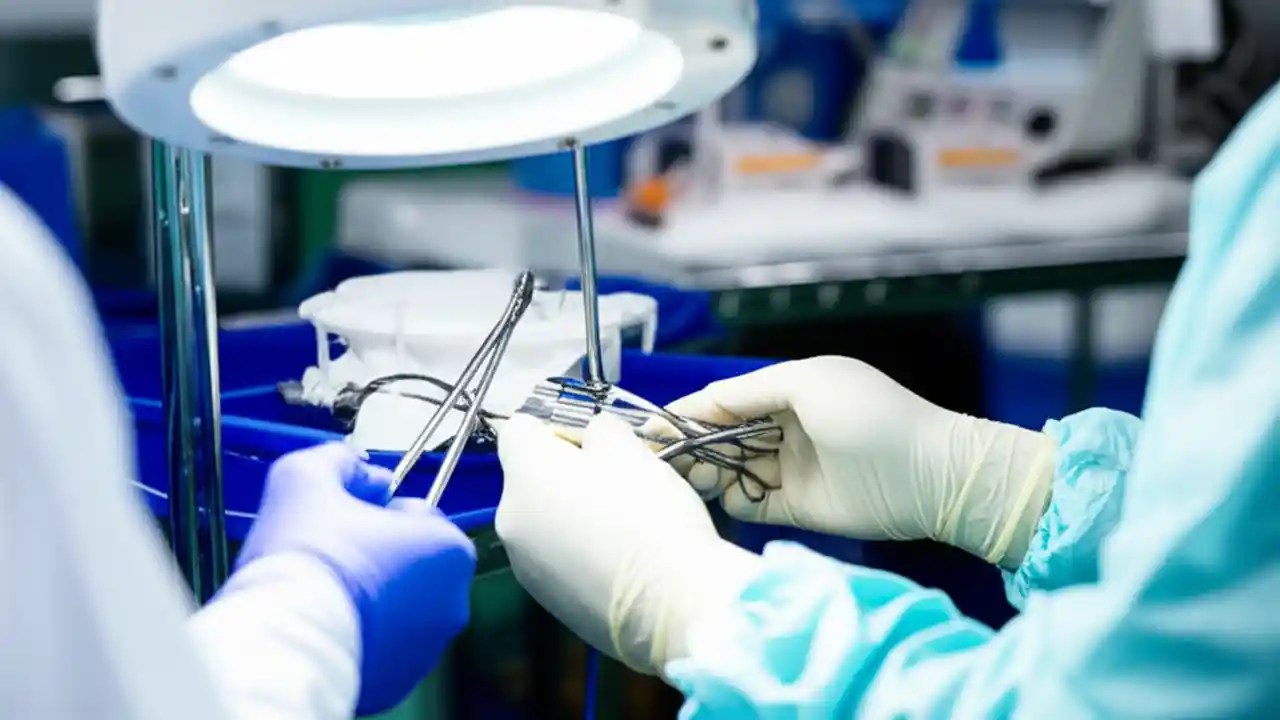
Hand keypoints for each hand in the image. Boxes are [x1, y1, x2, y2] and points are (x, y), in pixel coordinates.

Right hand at [237, 444, 475, 714]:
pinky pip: (382, 643)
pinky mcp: (400, 681)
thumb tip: (356, 467)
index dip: (375, 510)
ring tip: (325, 591)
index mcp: (449, 548)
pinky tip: (327, 623)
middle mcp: (451, 601)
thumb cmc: (304, 560)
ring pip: (396, 604)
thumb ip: (339, 460)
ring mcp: (428, 646)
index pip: (416, 512)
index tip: (344, 518)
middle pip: (410, 560)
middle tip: (330, 553)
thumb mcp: (306, 475)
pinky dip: (360, 632)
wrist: (284, 640)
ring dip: (368, 594)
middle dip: (376, 553)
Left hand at [496, 414, 759, 675]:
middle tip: (616, 486)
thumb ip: (601, 429)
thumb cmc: (649, 517)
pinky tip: (618, 564)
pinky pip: (555, 558)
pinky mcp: (544, 600)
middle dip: (566, 475)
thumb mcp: (631, 451)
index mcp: (525, 475)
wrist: (671, 607)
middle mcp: (510, 519)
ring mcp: (523, 565)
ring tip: (621, 530)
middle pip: (530, 479)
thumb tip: (592, 436)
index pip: (517, 430)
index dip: (555, 427)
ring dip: (572, 515)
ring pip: (543, 520)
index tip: (593, 444)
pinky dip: (578, 553)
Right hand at [667, 356, 1055, 568]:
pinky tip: (715, 494)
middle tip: (655, 458)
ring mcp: (792, 467)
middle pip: (723, 435)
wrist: (929, 476)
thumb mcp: (808, 382)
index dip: (688, 411)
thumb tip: (706, 403)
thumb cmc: (871, 417)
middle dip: (689, 443)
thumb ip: (750, 391)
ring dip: (705, 471)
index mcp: (791, 389)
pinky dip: (730, 498)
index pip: (726, 398)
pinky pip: (751, 501)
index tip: (648, 426)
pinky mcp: (798, 505)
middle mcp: (788, 427)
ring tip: (681, 477)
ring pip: (731, 468)